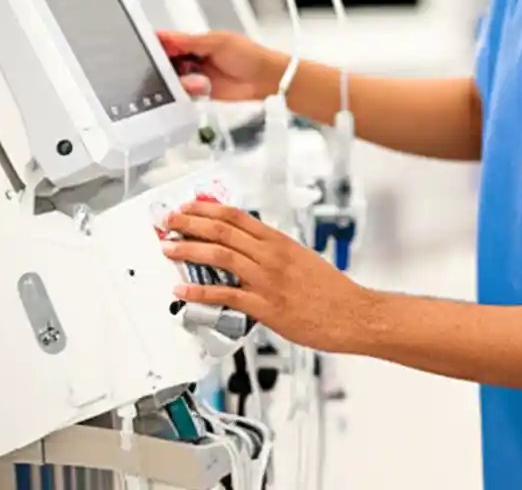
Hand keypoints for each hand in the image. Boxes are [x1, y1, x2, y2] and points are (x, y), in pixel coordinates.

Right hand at [157, 30, 286, 101]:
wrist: (266, 79)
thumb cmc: (248, 55)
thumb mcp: (218, 43)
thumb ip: (190, 42)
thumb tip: (166, 36)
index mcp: (196, 42)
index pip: (170, 42)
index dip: (157, 46)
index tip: (146, 50)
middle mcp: (194, 59)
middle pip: (168, 63)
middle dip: (163, 67)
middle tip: (164, 71)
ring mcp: (197, 76)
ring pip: (174, 79)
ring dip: (178, 81)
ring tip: (195, 80)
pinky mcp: (201, 92)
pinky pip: (185, 93)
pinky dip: (186, 93)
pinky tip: (197, 89)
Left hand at [162, 202, 372, 352]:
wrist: (353, 314)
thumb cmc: (331, 291)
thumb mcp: (302, 260)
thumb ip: (274, 253)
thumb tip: (249, 249)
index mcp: (280, 242)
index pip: (237, 216)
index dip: (208, 209)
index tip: (188, 207)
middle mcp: (272, 256)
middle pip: (223, 231)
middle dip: (189, 223)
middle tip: (168, 222)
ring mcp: (268, 280)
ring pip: (220, 256)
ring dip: (189, 250)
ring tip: (168, 248)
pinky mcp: (266, 306)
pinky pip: (226, 295)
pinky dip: (200, 291)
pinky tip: (182, 290)